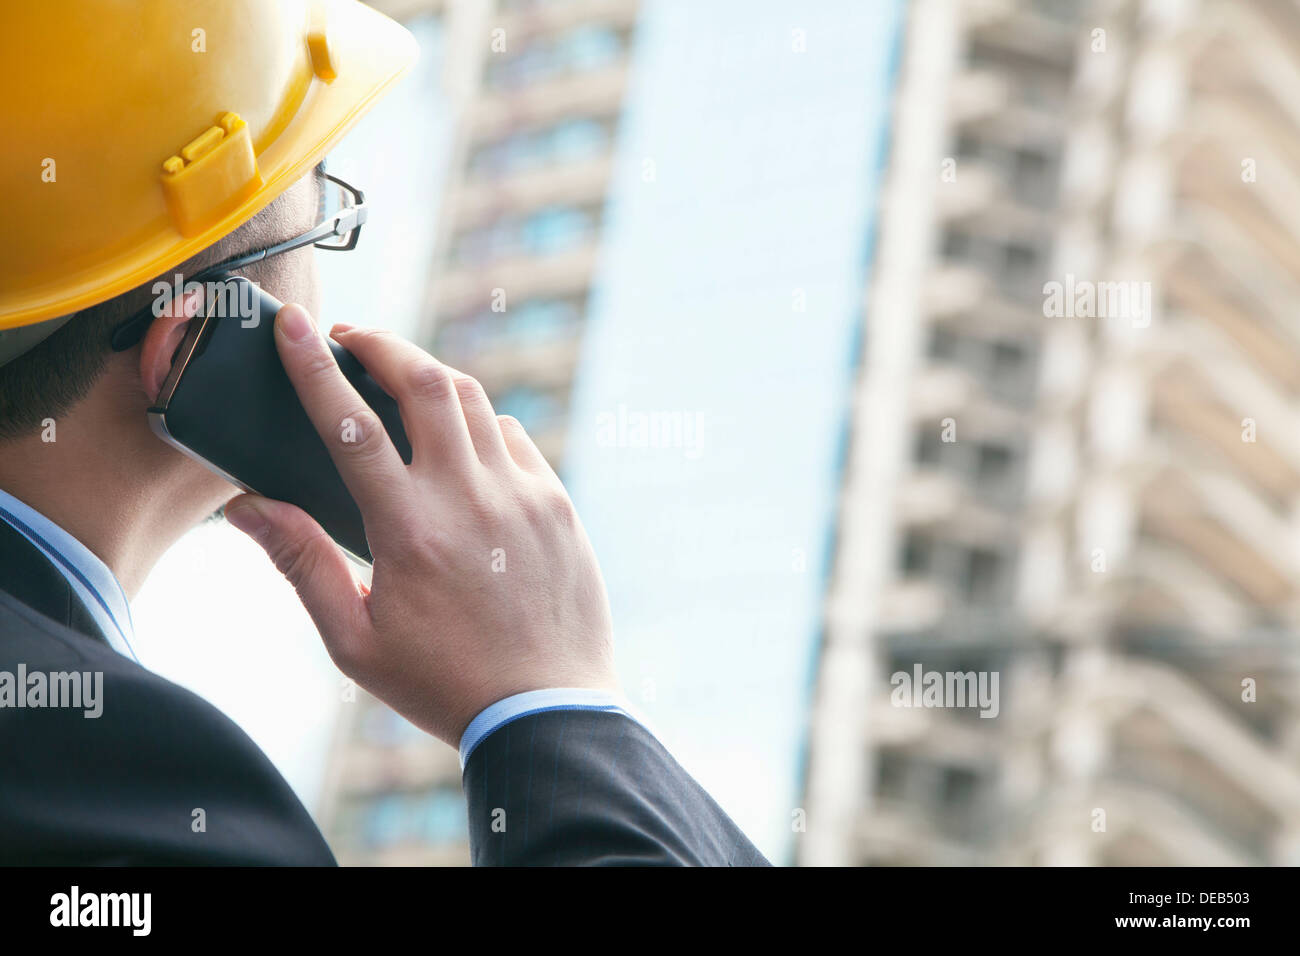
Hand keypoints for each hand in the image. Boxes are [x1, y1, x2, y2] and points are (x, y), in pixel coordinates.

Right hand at [223, 304, 618, 746]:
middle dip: (383, 344)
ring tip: (399, 379)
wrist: (549, 710)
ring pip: (475, 401)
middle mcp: (470, 498)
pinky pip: (514, 437)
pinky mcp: (557, 504)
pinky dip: (480, 422)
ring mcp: (522, 495)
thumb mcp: (355, 642)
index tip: (293, 326)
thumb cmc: (447, 684)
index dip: (314, 367)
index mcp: (410, 531)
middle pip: (426, 384)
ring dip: (431, 376)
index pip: (351, 425)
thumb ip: (301, 565)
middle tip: (352, 338)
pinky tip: (459, 439)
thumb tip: (248, 508)